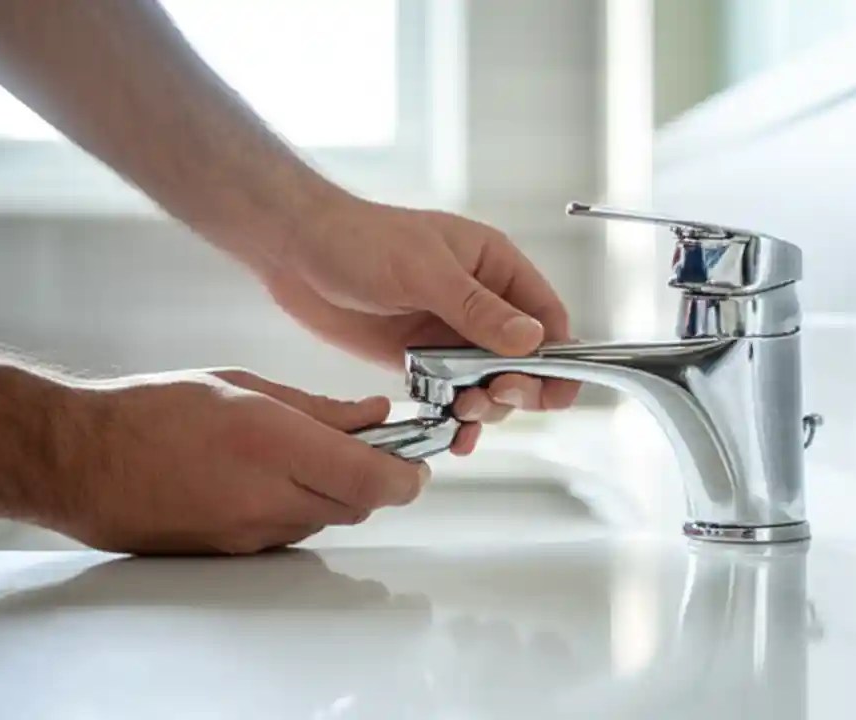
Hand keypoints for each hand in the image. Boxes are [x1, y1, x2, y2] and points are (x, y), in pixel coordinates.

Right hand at [50, 368, 425, 554]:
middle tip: (372, 448)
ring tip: (306, 454)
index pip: (375, 480)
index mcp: (275, 443)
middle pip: (360, 505)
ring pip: (327, 519)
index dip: (409, 475)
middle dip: (377, 480)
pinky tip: (269, 477)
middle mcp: (269, 496)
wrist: (78, 461)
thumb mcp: (242, 384)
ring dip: (336, 492)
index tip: (417, 458)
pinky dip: (300, 507)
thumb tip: (376, 413)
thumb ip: (319, 407)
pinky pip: (291, 533)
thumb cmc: (151, 411)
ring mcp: (250, 532)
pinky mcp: (233, 552)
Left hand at [260, 197, 579, 453]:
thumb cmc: (359, 240)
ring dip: (486, 407)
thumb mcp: (424, 271)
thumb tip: (531, 339)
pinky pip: (453, 396)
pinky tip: (454, 434)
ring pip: (491, 384)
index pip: (547, 315)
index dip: (559, 356)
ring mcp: (451, 334)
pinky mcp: (421, 360)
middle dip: (518, 387)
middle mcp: (481, 303)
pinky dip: (458, 418)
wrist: (296, 252)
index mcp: (495, 266)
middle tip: (494, 397)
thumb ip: (477, 309)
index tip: (557, 392)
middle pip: (525, 359)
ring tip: (463, 413)